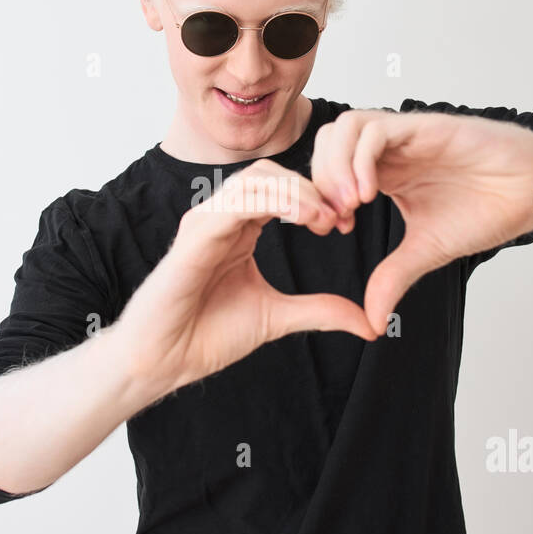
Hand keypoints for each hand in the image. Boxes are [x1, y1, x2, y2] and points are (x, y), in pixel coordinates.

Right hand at [114, 159, 377, 395]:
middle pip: (271, 173)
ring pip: (256, 180)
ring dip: (297, 192)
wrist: (164, 360)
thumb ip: (320, 311)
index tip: (346, 223)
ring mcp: (206, 223)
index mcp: (239, 229)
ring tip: (325, 218)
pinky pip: (236, 204)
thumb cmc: (207, 335)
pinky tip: (302, 219)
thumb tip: (368, 323)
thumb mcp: (277, 317)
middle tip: (341, 217)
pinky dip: (273, 202)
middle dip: (312, 188)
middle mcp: (222, 218)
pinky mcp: (194, 237)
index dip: (318, 198)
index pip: (281, 188)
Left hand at [311, 110, 532, 334]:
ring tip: (349, 207)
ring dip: (335, 167)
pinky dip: (360, 160)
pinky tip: (369, 195)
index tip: (330, 230)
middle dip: (318, 181)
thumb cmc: (489, 209)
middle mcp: (390, 150)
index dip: (318, 196)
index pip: (328, 167)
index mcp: (385, 172)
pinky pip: (375, 130)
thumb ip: (394, 277)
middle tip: (334, 219)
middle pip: (328, 142)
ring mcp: (406, 135)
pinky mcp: (426, 127)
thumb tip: (372, 321)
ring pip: (345, 129)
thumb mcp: (428, 250)